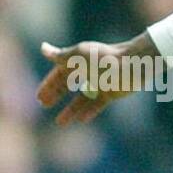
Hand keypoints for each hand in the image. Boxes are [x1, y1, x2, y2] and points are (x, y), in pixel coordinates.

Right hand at [37, 39, 152, 125]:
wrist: (133, 64)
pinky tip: (81, 120)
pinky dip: (89, 112)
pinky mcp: (112, 93)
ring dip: (70, 110)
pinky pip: (98, 104)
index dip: (49, 84)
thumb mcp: (80, 56)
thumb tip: (43, 49)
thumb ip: (61, 56)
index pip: (59, 73)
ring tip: (60, 123)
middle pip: (68, 85)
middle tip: (44, 105)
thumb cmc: (104, 58)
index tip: (39, 96)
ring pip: (82, 99)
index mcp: (79, 61)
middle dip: (56, 95)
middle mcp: (89, 72)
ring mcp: (100, 83)